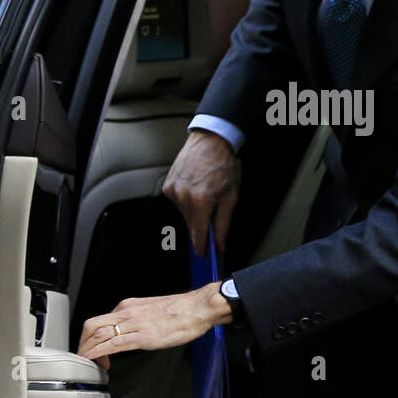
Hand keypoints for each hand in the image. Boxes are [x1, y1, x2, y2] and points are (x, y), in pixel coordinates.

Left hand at [77, 283, 233, 363]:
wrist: (198, 307)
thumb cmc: (181, 310)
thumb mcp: (152, 310)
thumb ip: (138, 319)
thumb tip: (131, 330)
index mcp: (128, 306)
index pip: (100, 320)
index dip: (92, 337)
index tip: (95, 350)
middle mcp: (127, 312)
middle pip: (92, 326)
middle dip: (83, 343)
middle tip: (83, 357)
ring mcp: (133, 324)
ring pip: (98, 335)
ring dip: (88, 350)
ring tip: (87, 363)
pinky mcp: (142, 337)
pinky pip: (113, 344)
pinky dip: (99, 353)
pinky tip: (96, 360)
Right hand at [163, 129, 239, 256]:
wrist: (210, 142)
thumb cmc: (222, 166)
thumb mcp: (230, 197)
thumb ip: (223, 223)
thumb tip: (220, 243)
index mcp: (200, 201)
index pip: (198, 233)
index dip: (201, 246)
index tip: (203, 255)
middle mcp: (183, 197)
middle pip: (190, 225)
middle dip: (201, 226)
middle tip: (211, 216)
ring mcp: (172, 190)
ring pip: (183, 214)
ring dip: (194, 212)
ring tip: (205, 196)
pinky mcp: (167, 186)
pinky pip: (176, 203)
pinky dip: (186, 202)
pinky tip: (195, 190)